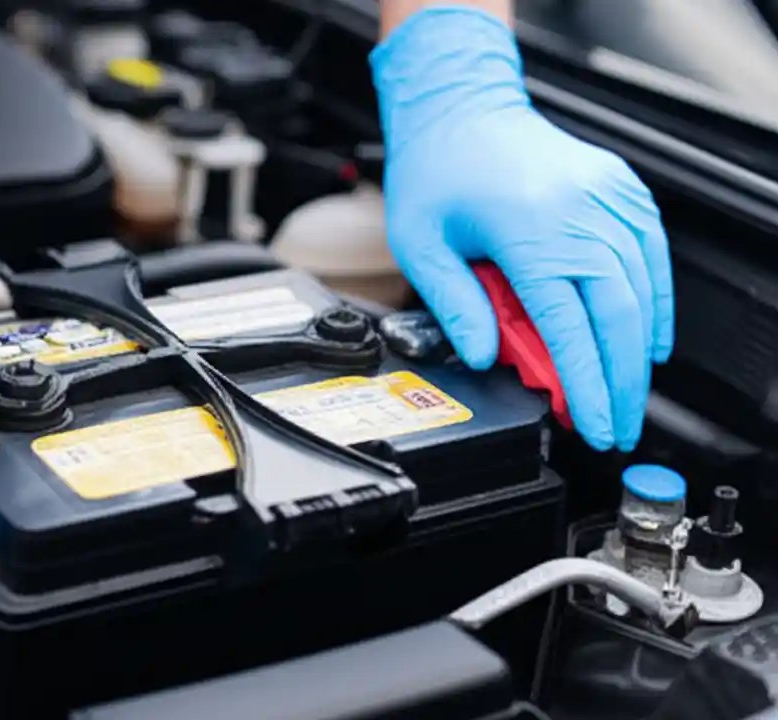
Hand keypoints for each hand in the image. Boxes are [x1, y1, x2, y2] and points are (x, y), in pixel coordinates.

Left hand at [370, 8, 673, 451]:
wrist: (459, 106)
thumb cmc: (435, 169)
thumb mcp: (420, 244)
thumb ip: (453, 304)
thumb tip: (483, 356)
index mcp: (528, 227)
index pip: (567, 324)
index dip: (584, 383)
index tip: (591, 423)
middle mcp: (578, 209)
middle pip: (616, 314)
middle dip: (621, 381)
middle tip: (614, 426)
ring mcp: (606, 195)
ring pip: (641, 288)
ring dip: (638, 349)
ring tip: (626, 394)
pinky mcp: (619, 188)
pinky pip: (650, 253)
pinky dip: (653, 300)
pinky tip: (646, 337)